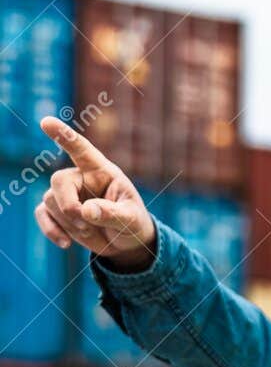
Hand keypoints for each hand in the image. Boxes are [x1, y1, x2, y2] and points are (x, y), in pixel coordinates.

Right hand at [34, 117, 156, 271]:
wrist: (126, 243)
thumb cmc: (133, 224)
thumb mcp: (131, 220)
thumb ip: (113, 214)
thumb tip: (86, 211)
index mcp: (102, 171)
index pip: (81, 149)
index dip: (64, 136)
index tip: (46, 122)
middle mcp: (81, 178)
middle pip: (59, 180)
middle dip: (68, 204)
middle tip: (85, 223)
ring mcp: (67, 194)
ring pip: (50, 201)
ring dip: (69, 222)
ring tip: (91, 231)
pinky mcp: (56, 211)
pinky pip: (42, 215)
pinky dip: (52, 230)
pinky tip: (66, 244)